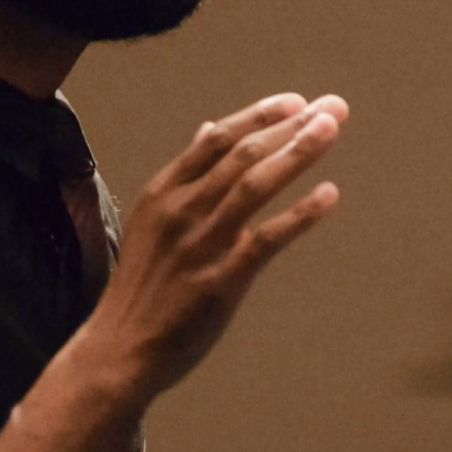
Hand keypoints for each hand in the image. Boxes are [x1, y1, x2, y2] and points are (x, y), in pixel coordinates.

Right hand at [87, 92, 348, 399]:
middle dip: (291, 126)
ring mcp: (201, 244)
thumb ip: (184, 175)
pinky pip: (267, 239)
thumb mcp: (152, 220)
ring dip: (297, 153)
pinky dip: (300, 214)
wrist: (119, 350)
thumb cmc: (141, 287)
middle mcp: (182, 210)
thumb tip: (206, 129)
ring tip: (331, 130)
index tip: (296, 101)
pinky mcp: (221, 281)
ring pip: (255, 185)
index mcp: (163, 192)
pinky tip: (329, 194)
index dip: (259, 115)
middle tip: (333, 108)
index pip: (216, 140)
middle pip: (243, 154)